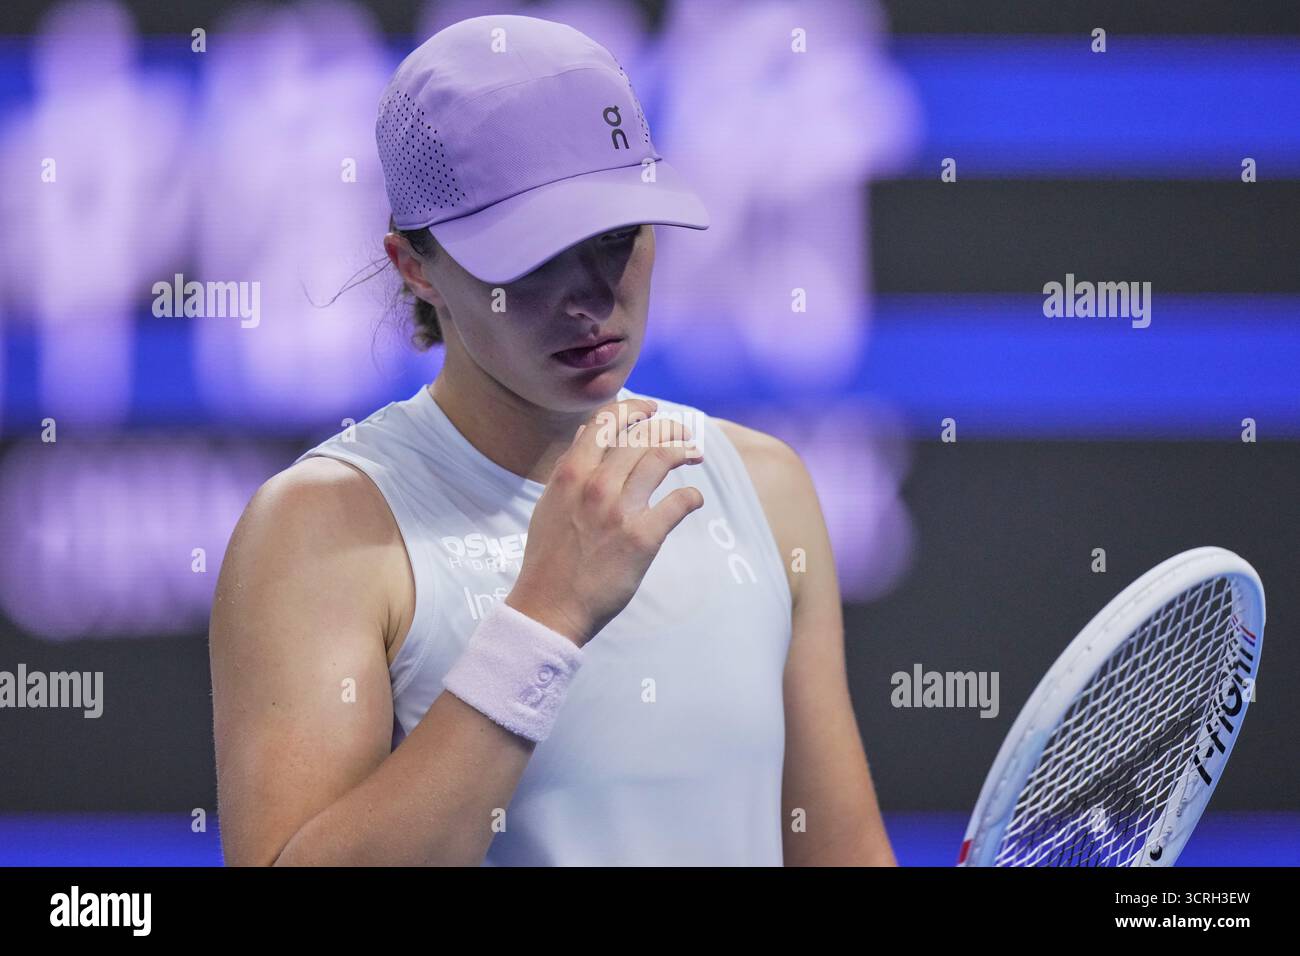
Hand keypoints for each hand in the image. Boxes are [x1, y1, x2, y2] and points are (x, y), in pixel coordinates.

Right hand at [506, 398, 704, 646]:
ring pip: (661, 458)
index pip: (605, 421)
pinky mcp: (643, 537)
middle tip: (681, 433)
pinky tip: (694, 500)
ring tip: (694, 454)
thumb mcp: (549, 503)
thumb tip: (584, 434)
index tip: (649, 409)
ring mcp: (620, 510)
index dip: (633, 408)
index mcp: (570, 473)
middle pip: (639, 435)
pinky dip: (692, 496)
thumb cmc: (549, 558)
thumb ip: (568, 467)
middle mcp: (595, 485)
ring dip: (684, 449)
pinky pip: (678, 502)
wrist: (549, 607)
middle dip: (666, 427)